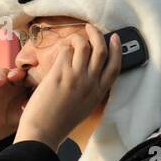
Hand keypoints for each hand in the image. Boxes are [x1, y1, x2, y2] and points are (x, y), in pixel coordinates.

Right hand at [0, 66, 28, 152]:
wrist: (2, 124)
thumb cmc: (19, 111)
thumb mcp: (27, 109)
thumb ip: (33, 103)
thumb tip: (44, 101)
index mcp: (18, 80)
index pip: (18, 73)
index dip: (17, 74)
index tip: (18, 76)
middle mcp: (4, 80)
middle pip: (2, 73)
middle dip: (1, 76)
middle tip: (2, 81)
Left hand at [15, 26, 121, 150]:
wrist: (43, 132)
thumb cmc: (60, 123)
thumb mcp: (84, 107)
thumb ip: (90, 90)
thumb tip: (87, 71)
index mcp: (99, 93)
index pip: (115, 66)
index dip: (117, 49)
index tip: (114, 38)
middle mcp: (91, 83)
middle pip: (101, 50)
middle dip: (97, 35)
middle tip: (91, 28)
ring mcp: (76, 77)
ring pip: (84, 46)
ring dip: (78, 37)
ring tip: (72, 38)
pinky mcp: (60, 74)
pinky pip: (65, 50)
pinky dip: (63, 47)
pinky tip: (59, 51)